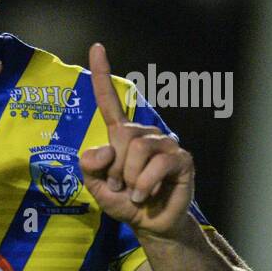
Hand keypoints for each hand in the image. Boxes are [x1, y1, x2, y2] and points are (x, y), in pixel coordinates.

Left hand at [79, 43, 195, 238]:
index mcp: (120, 135)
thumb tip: (102, 150)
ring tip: (136, 191)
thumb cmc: (124, 201)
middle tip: (121, 187)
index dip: (101, 74)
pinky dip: (145, 185)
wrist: (150, 224)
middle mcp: (143, 133)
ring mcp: (165, 144)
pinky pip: (156, 166)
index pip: (109, 101)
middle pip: (121, 138)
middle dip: (114, 170)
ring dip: (129, 180)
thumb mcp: (96, 186)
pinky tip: (147, 195)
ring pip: (137, 151)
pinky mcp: (181, 159)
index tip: (96, 46)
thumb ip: (90, 167)